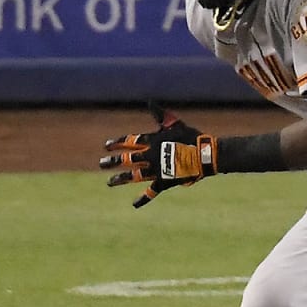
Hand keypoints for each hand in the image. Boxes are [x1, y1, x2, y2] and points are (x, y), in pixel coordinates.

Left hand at [99, 104, 217, 207]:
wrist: (205, 154)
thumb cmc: (191, 137)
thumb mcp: (175, 123)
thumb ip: (160, 115)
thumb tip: (150, 102)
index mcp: (152, 141)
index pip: (129, 142)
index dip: (117, 143)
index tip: (107, 145)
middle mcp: (150, 156)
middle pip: (126, 159)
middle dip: (113, 161)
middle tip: (102, 163)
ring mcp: (156, 170)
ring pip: (133, 176)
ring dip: (121, 179)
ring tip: (110, 182)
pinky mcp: (164, 182)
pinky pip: (151, 192)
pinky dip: (143, 199)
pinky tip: (134, 205)